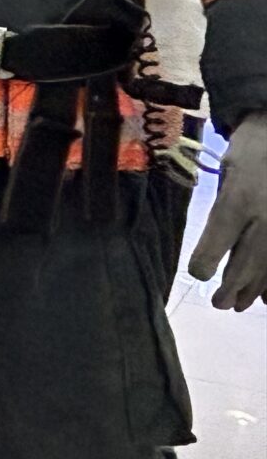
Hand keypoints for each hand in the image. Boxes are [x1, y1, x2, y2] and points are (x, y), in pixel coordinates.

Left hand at [188, 114, 266, 309]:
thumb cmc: (251, 153)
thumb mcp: (228, 176)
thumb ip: (224, 211)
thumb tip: (217, 251)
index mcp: (240, 198)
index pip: (220, 238)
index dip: (207, 261)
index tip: (198, 275)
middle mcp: (265, 215)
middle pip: (249, 260)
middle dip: (233, 286)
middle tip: (219, 305)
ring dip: (255, 288)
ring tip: (239, 306)